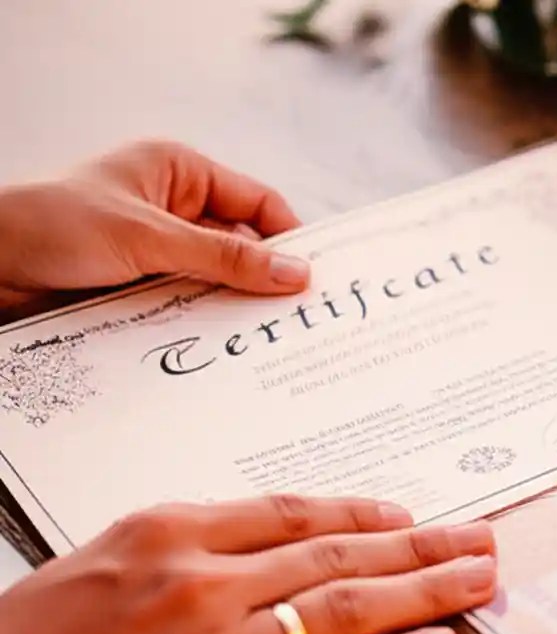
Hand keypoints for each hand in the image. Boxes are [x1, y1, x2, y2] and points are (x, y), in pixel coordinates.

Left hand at [0, 139, 310, 318]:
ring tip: (262, 339)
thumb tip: (296, 272)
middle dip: (264, 281)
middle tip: (299, 319)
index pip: (257, 204)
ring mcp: (155, 251)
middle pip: (242, 247)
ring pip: (216, 282)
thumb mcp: (148, 237)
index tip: (316, 278)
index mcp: (179, 172)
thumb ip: (226, 258)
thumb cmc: (48, 224)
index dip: (290, 238)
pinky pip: (187, 306)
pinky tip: (219, 345)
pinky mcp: (139, 288)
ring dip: (231, 307)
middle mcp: (172, 209)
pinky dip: (201, 324)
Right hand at [0, 495, 497, 633]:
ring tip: (478, 576)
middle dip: (420, 543)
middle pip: (340, 551)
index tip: (406, 510)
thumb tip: (275, 539)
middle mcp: (205, 583)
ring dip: (427, 588)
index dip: (362, 511)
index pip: (294, 512)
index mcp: (170, 533)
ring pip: (351, 605)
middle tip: (477, 535)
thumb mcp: (101, 564)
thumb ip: (188, 545)